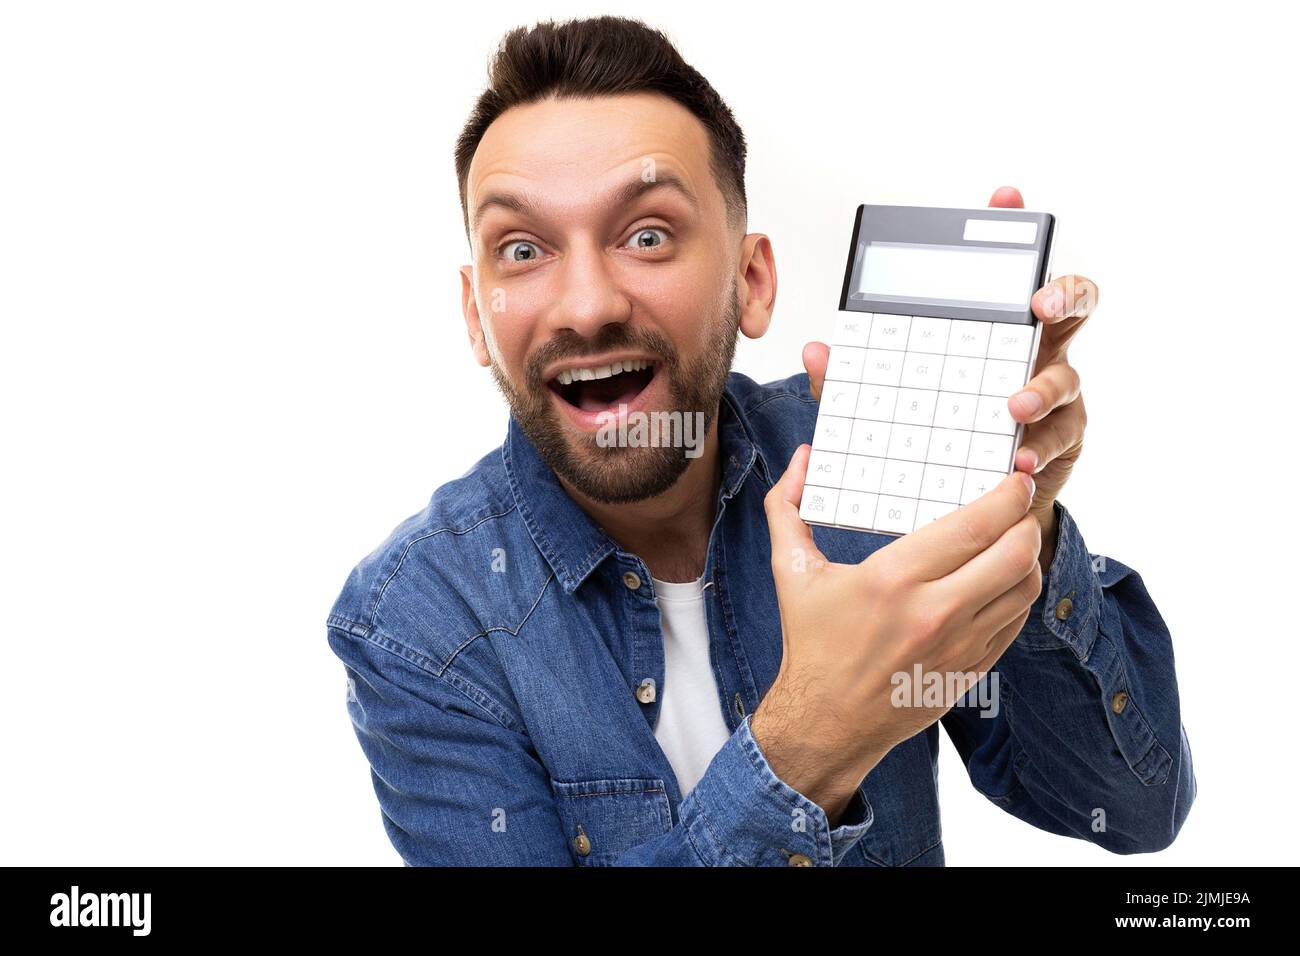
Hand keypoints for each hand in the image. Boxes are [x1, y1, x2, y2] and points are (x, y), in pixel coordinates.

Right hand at [754, 443, 1041, 823]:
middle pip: (1014, 553)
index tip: (1014, 478)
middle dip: (1026, 518)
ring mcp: (958, 646)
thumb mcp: (791, 571)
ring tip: (1014, 535)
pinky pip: (1015, 621)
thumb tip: (800, 458)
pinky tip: (1002, 577)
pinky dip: (1017, 592)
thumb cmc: (810, 642)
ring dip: (1028, 554)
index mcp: (891, 580)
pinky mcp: (971, 669)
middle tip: (1020, 500)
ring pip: (1024, 587)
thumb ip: (787, 507)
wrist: (826, 720)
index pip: (973, 526)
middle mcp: (933, 613)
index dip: (1006, 496)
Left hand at [802, 186, 1095, 572]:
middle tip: (1039, 305)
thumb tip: (817, 353)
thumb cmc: (931, 433)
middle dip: (1063, 295)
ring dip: (1041, 390)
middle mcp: (1036, 354)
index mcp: (996, 330)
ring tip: (1013, 408)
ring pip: (1067, 380)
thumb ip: (853, 379)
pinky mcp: (1061, 446)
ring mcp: (1056, 399)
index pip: (1010, 267)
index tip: (1005, 199)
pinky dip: (1039, 451)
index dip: (1013, 230)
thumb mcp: (884, 402)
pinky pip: (1060, 443)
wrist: (960, 499)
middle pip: (1073, 306)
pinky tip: (1017, 462)